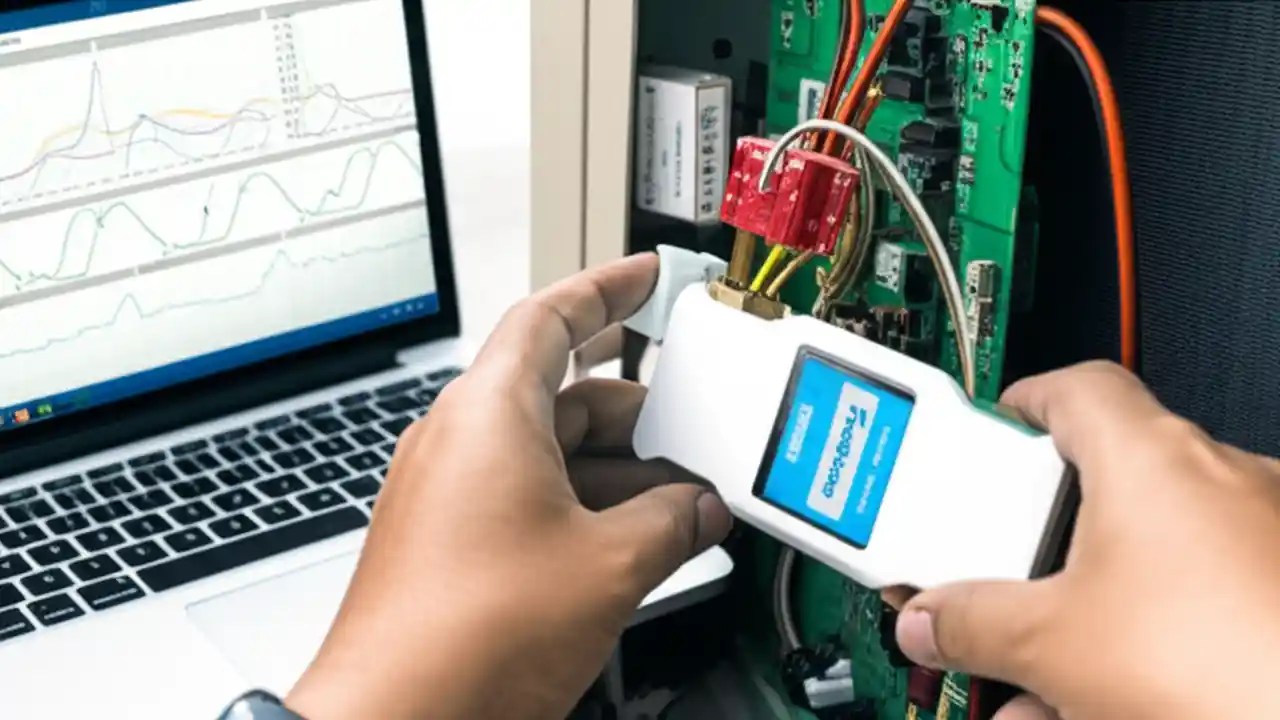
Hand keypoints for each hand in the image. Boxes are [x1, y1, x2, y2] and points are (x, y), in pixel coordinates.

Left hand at [285, 254, 731, 719]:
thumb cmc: (467, 635)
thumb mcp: (609, 564)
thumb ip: (671, 523)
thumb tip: (698, 512)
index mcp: (489, 413)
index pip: (551, 316)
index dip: (607, 287)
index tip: (643, 274)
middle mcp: (459, 441)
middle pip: (561, 392)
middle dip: (636, 412)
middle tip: (692, 428)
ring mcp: (447, 492)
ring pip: (547, 452)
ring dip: (615, 471)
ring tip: (680, 505)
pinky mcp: (446, 541)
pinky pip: (525, 496)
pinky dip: (580, 506)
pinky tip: (630, 543)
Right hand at [893, 362, 1279, 718]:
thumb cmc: (1234, 671)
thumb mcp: (1053, 644)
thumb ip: (973, 622)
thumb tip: (932, 620)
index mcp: (1155, 459)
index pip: (1075, 387)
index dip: (1021, 404)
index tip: (985, 435)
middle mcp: (1221, 482)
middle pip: (1103, 493)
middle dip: (1042, 556)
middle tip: (999, 589)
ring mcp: (1266, 540)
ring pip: (1149, 565)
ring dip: (1089, 616)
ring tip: (1042, 686)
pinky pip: (1197, 605)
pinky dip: (1146, 642)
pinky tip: (1105, 706)